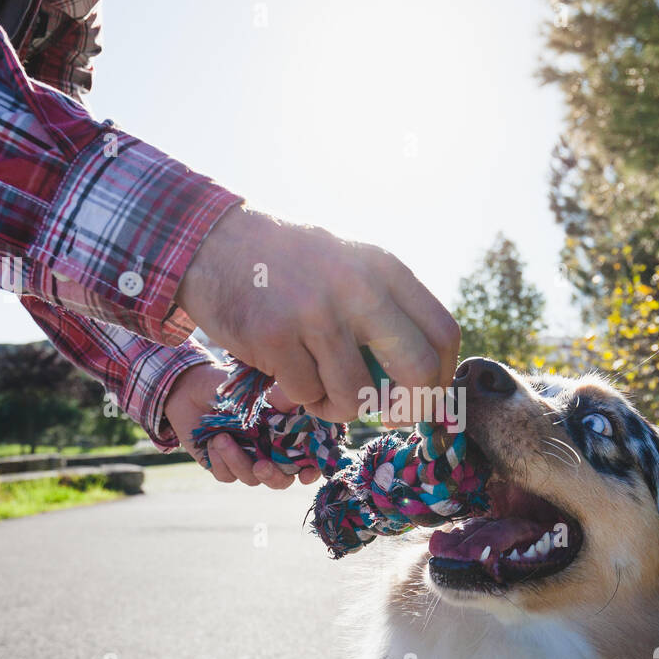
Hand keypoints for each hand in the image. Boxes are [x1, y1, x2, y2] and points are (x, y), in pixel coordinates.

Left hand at [163, 364, 321, 489]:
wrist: (191, 390)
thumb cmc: (229, 387)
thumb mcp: (257, 389)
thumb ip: (282, 399)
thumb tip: (304, 404)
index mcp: (284, 434)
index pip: (307, 459)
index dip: (311, 471)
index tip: (306, 474)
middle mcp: (268, 452)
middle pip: (282, 479)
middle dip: (273, 477)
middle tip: (261, 467)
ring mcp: (246, 461)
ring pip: (252, 479)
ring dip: (238, 461)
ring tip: (222, 437)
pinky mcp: (223, 466)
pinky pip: (227, 476)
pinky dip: (220, 460)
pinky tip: (212, 441)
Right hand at [176, 207, 459, 423]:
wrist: (214, 242)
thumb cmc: (289, 265)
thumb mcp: (350, 265)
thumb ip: (386, 309)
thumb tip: (425, 379)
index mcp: (385, 269)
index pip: (443, 335)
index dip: (441, 378)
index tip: (424, 397)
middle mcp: (359, 287)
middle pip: (418, 370)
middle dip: (408, 408)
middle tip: (388, 416)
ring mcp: (317, 313)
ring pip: (356, 396)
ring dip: (338, 408)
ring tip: (317, 390)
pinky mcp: (276, 337)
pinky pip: (306, 395)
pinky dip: (297, 397)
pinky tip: (283, 373)